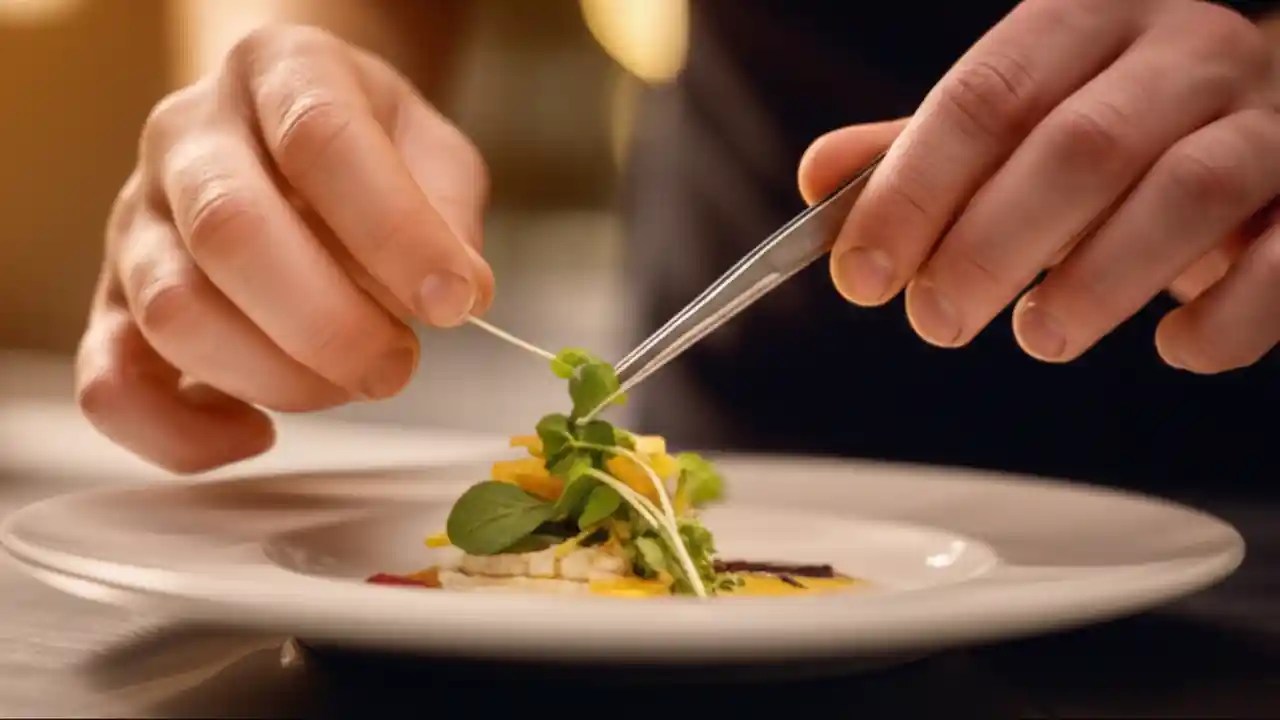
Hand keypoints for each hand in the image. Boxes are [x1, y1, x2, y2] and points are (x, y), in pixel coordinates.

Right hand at [77, 25, 493, 472]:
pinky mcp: (114, 308)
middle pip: (231, 231)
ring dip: (276, 376)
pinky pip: (110, 387)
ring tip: (348, 382)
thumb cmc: (372, 154)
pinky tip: (255, 433)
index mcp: (276, 71)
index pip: (320, 138)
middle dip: (331, 323)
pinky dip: (182, 433)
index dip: (394, 230)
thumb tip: (456, 294)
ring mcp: (136, 223)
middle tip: (398, 365)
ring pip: (174, 312)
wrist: (293, 143)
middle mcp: (188, 137)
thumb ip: (448, 211)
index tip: (455, 300)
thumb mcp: (432, 152)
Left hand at [800, 0, 1278, 372]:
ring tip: (1039, 337)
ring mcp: (1265, 122)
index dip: (914, 191)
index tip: (861, 274)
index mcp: (1086, 22)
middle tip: (937, 320)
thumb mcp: (1013, 122)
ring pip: (1189, 191)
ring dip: (1099, 279)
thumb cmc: (1114, 128)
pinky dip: (1225, 315)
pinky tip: (1172, 345)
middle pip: (1083, 145)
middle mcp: (1182, 55)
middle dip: (993, 244)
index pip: (988, 98)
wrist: (1262, 112)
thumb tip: (821, 181)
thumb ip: (923, 152)